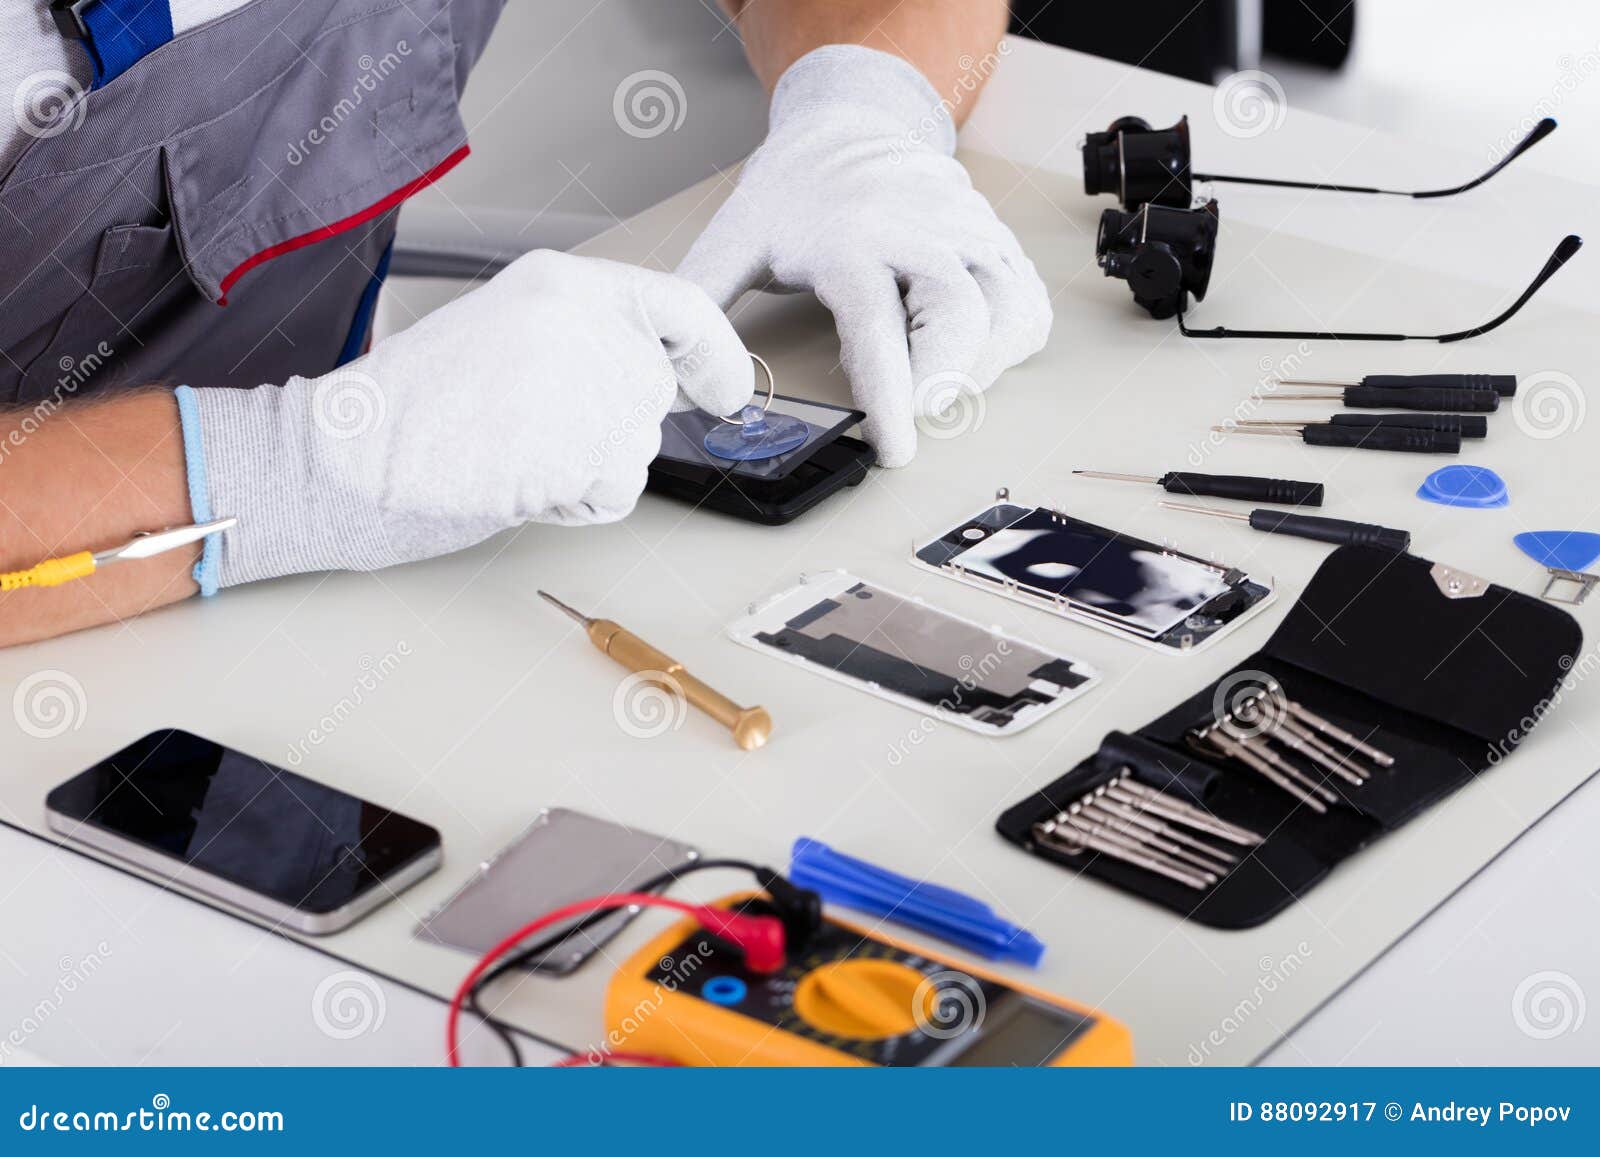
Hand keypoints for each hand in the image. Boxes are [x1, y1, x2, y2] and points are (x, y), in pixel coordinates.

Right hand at [183, 251, 751, 588]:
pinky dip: (576, 502)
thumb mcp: (505, 334)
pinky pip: (617, 492)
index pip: (679, 308)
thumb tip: (655, 377)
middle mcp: (586, 322)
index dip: (716, 353)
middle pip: (654, 391)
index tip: (727, 389)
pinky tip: (514, 480)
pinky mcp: (586, 446)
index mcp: (561, 283)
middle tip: (525, 430)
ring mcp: (590, 384)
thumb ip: (581, 341)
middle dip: (609, 424)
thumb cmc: (408, 406)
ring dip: (588, 466)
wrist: (346, 450)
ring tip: (508, 451)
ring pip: (638, 447)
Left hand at [678, 45, 1050, 467]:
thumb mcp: (734, 240)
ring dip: (980, 367)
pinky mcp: (995, 241)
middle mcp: (918, 229)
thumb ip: (702, 307)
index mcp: (851, 238)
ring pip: (1005, 310)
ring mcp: (966, 231)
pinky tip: (970, 361)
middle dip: (948, 380)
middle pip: (962, 314)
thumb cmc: (793, 193)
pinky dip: (1007, 344)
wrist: (848, 124)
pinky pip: (1025, 304)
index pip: (877, 329)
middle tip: (920, 416)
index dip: (890, 399)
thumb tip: (676, 379)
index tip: (893, 449)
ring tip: (937, 389)